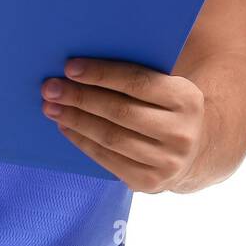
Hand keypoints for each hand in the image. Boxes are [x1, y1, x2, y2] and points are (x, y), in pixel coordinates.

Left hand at [41, 58, 205, 191]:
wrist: (195, 149)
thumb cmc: (167, 106)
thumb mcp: (168, 85)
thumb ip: (139, 72)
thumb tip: (86, 62)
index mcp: (186, 98)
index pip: (137, 82)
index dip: (101, 74)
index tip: (69, 67)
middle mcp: (180, 133)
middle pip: (120, 111)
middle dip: (80, 97)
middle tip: (50, 87)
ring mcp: (166, 162)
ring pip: (110, 137)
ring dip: (75, 120)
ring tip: (51, 107)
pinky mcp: (149, 183)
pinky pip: (107, 159)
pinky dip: (82, 141)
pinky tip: (66, 127)